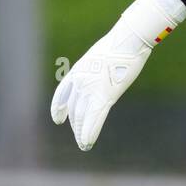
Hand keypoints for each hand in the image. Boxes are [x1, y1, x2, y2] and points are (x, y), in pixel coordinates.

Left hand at [51, 0, 185, 150]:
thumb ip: (101, 67)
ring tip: (83, 145)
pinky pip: (94, 120)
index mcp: (79, 70)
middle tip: (78, 136)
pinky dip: (89, 133)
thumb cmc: (122, 43)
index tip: (58, 119)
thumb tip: (109, 67)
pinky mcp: (104, 96)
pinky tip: (86, 143)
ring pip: (82, 117)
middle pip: (74, 108)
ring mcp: (90, 90)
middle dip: (76, 124)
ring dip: (82, 133)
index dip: (59, 108)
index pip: (62, 93)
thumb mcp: (105, 54)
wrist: (128, 40)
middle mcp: (80, 82)